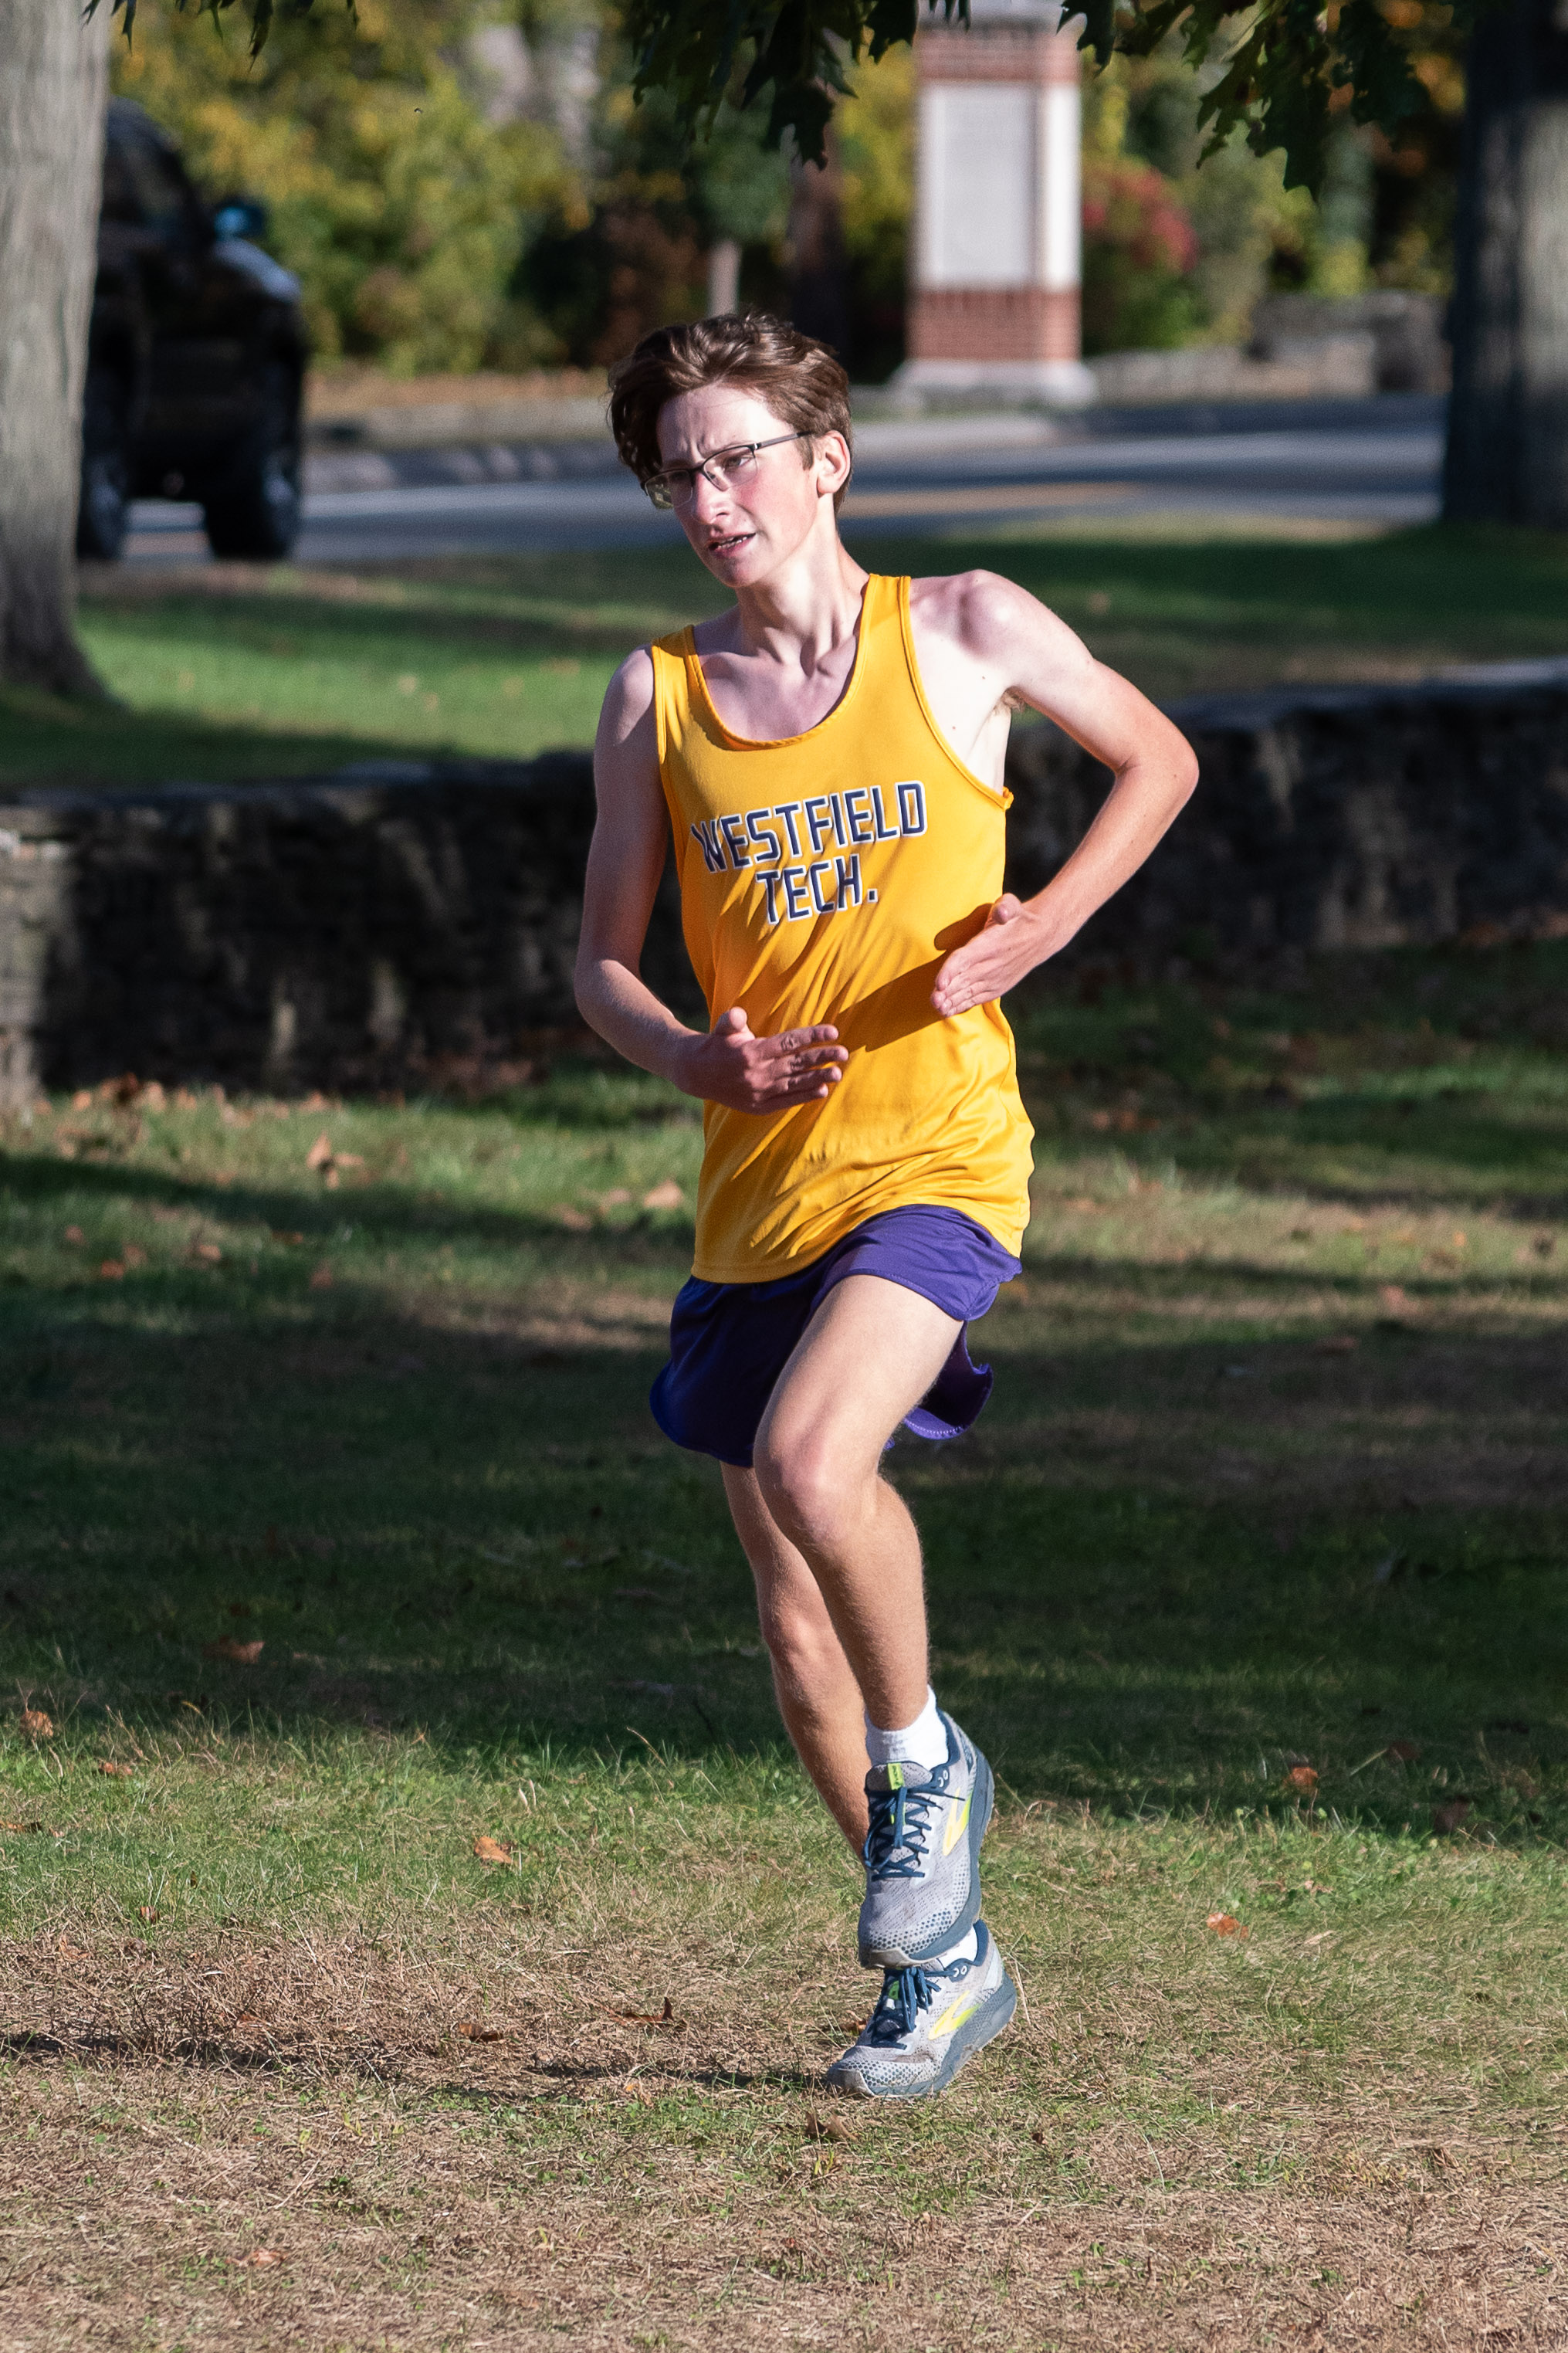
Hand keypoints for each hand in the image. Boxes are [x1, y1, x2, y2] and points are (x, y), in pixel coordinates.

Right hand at [677, 1007, 847, 1113]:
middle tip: (844, 1053)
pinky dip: (803, 1096)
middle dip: (821, 1058)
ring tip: (838, 1073)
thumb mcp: (721, 1029)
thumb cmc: (717, 1045)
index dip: (812, 1036)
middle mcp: (757, 1073)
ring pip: (794, 1083)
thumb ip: (731, 1020)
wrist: (696, 1074)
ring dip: (817, 1078)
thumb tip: (738, 1015)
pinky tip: (821, 1091)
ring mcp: (758, 1091)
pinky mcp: (758, 1106)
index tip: (833, 1031)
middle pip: (796, 1063)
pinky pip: (785, 1100)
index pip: (788, 1043)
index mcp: (751, 1051)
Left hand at [930, 895, 1044, 1017]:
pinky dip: (961, 1005)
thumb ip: (1005, 907)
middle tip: (932, 1000)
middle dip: (947, 992)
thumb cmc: (1019, 918)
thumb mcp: (1011, 905)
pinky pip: (976, 998)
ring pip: (968, 993)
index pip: (965, 960)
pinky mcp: (996, 987)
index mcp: (989, 945)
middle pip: (963, 981)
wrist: (1040, 936)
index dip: (950, 971)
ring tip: (937, 1008)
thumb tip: (1002, 913)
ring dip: (952, 1002)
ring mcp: (994, 979)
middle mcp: (991, 965)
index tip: (939, 984)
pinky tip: (947, 1011)